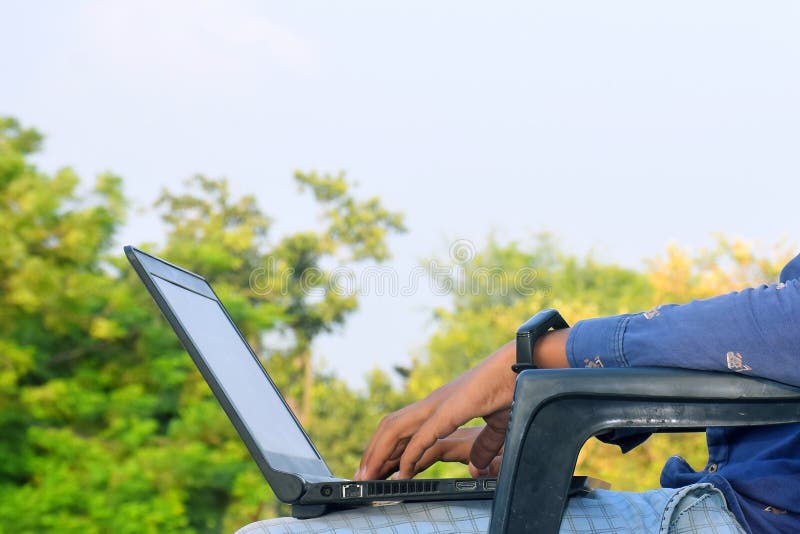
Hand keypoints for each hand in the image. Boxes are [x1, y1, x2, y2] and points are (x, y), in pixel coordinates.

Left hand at [355, 341, 517, 479]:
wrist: (523, 365)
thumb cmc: (510, 390)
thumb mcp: (495, 427)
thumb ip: (482, 446)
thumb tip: (475, 464)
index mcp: (440, 406)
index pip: (402, 427)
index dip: (385, 447)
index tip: (376, 467)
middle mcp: (432, 404)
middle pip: (390, 428)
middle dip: (372, 452)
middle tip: (360, 476)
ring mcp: (438, 405)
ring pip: (396, 431)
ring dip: (379, 454)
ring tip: (369, 477)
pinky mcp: (450, 410)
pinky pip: (422, 436)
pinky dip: (409, 455)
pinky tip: (402, 472)